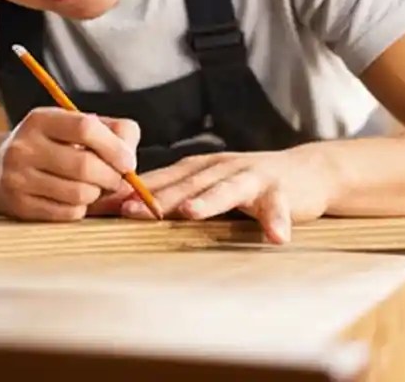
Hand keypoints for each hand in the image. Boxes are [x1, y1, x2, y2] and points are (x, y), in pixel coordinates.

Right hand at [0, 108, 140, 221]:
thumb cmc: (54, 146)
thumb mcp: (77, 126)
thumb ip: (114, 132)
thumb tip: (130, 160)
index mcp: (41, 119)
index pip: (86, 128)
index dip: (114, 147)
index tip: (128, 162)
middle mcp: (24, 146)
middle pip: (85, 166)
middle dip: (111, 177)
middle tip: (116, 180)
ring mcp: (18, 177)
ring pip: (79, 193)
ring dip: (96, 194)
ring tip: (92, 187)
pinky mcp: (19, 205)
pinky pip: (67, 213)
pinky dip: (80, 208)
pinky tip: (74, 199)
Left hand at [121, 145, 338, 243]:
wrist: (304, 171)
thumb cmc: (244, 184)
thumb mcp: (204, 185)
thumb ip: (171, 194)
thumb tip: (121, 210)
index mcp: (195, 168)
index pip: (157, 180)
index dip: (129, 192)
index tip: (99, 206)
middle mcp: (218, 168)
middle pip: (183, 184)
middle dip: (155, 198)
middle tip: (128, 211)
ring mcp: (249, 177)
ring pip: (225, 189)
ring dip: (207, 201)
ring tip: (189, 213)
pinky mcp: (279, 190)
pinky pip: (276, 207)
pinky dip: (276, 221)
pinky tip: (276, 237)